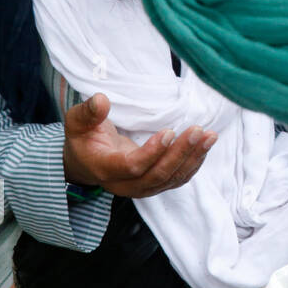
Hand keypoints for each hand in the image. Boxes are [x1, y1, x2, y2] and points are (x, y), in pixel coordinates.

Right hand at [62, 93, 216, 198]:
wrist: (87, 162)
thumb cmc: (84, 139)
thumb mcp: (77, 122)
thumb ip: (88, 112)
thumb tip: (101, 100)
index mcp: (105, 169)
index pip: (132, 167)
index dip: (152, 152)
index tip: (168, 132)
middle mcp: (125, 184)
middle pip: (157, 175)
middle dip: (180, 153)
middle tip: (197, 130)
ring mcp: (142, 187)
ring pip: (171, 179)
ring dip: (193, 158)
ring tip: (209, 136)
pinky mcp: (155, 184)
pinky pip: (178, 178)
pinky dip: (194, 163)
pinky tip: (205, 146)